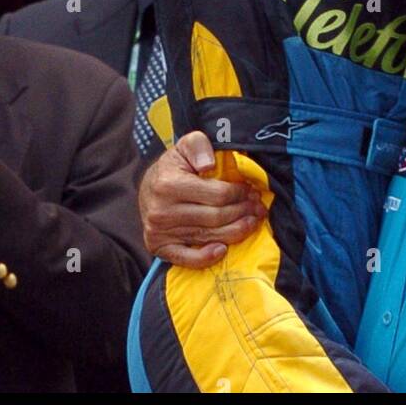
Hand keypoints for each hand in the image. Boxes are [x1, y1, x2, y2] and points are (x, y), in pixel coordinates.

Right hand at [140, 131, 266, 268]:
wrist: (148, 187)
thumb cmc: (173, 166)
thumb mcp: (186, 146)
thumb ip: (199, 146)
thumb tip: (209, 164)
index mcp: (169, 185)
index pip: (217, 195)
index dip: (239, 194)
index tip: (251, 191)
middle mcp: (163, 211)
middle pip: (215, 217)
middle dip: (242, 212)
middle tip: (257, 208)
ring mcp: (159, 231)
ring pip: (207, 236)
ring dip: (235, 232)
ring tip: (252, 223)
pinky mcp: (159, 247)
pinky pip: (186, 259)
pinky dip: (206, 258)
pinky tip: (223, 250)